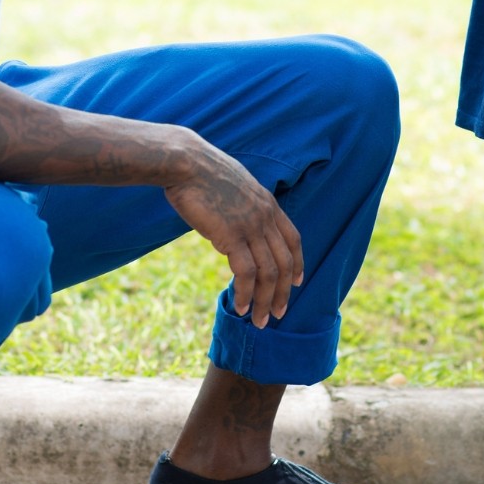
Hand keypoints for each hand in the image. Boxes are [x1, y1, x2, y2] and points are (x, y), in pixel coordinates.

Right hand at [160, 130, 303, 327]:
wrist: (185, 162)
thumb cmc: (200, 172)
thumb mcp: (232, 186)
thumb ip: (241, 206)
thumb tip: (234, 222)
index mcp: (268, 203)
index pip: (292, 239)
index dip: (297, 263)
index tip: (297, 283)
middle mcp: (265, 216)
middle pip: (285, 262)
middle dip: (283, 292)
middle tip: (277, 314)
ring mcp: (250, 226)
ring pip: (269, 273)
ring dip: (265, 301)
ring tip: (259, 321)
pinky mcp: (231, 236)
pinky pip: (246, 273)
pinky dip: (246, 294)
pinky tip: (241, 307)